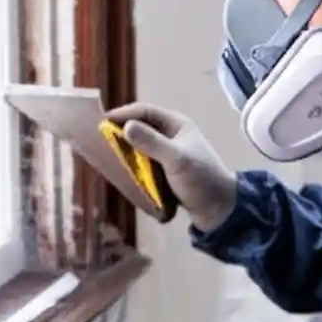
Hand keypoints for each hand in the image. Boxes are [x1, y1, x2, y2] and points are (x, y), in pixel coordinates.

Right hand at [105, 102, 236, 230]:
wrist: (220, 210)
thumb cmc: (201, 180)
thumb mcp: (175, 160)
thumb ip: (151, 143)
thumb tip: (125, 127)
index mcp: (178, 125)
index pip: (146, 111)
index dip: (124, 114)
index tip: (103, 122)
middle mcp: (174, 135)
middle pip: (143, 126)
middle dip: (123, 130)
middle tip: (101, 138)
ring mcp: (171, 153)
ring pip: (143, 144)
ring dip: (128, 147)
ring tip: (108, 153)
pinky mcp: (169, 170)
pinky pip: (146, 160)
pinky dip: (135, 162)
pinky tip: (124, 169)